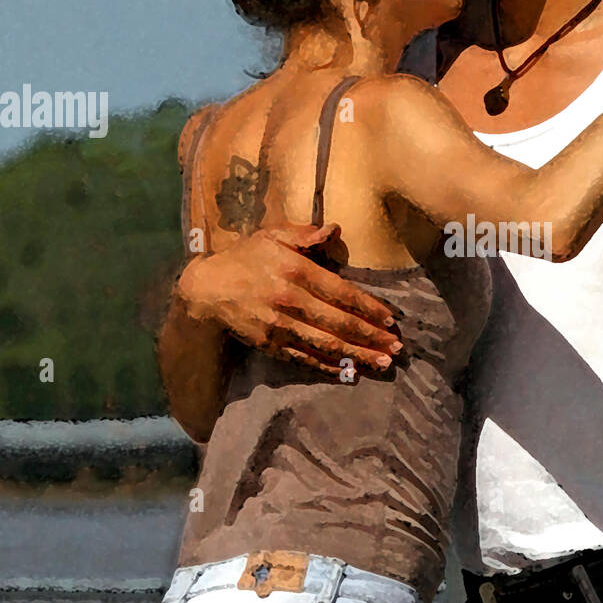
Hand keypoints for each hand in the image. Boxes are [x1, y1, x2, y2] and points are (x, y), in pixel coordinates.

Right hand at [176, 222, 402, 376]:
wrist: (205, 289)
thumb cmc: (245, 258)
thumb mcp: (271, 235)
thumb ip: (304, 234)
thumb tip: (334, 229)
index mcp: (295, 271)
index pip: (341, 292)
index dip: (369, 308)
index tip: (391, 318)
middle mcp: (289, 300)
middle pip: (339, 323)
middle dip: (371, 336)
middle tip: (397, 347)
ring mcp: (279, 326)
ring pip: (326, 345)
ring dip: (358, 356)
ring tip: (383, 363)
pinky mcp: (270, 345)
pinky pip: (305, 359)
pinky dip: (329, 367)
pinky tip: (350, 372)